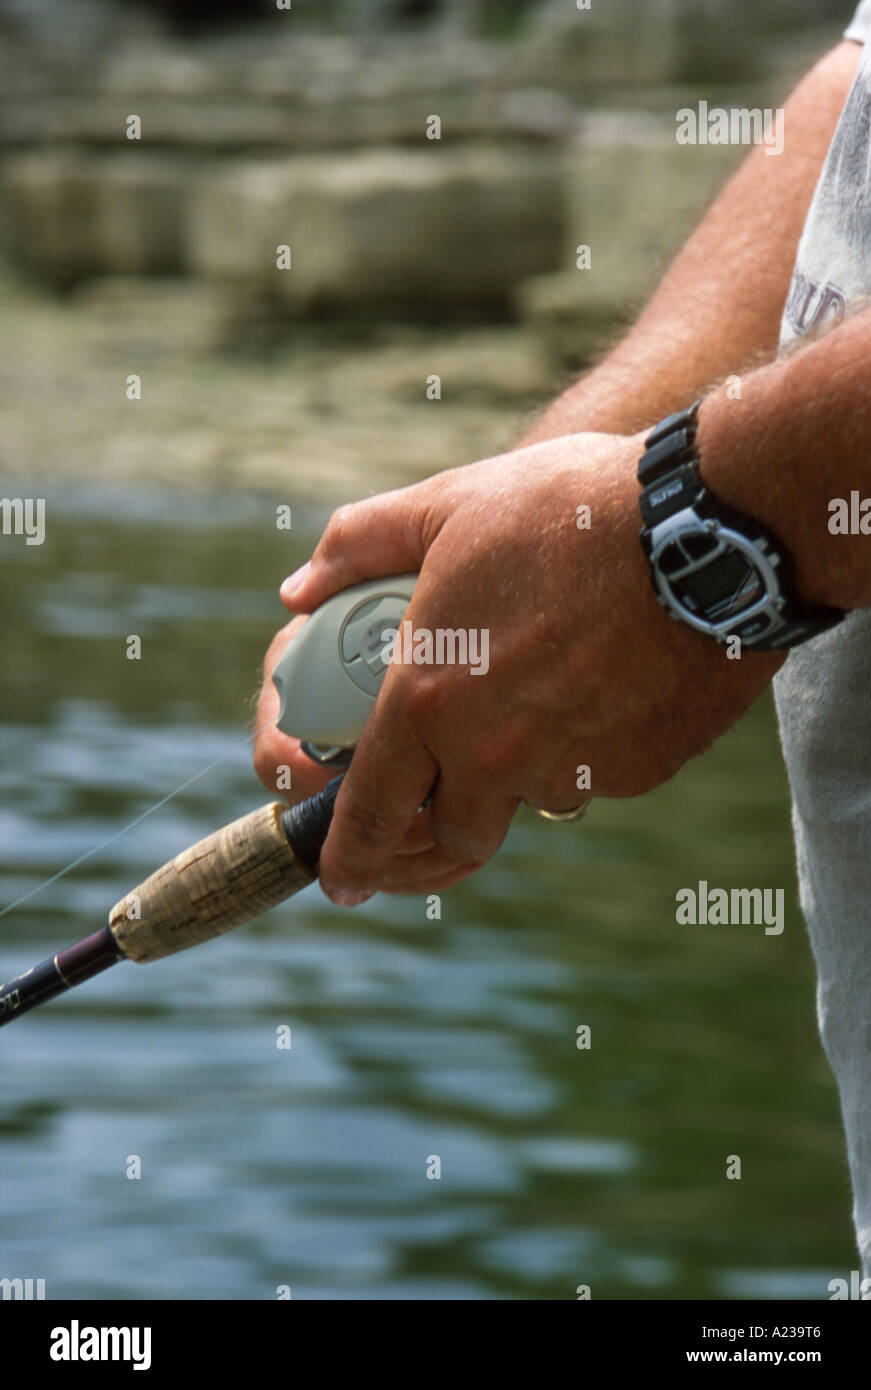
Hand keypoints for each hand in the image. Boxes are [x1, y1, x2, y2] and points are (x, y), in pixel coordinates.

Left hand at [268, 431, 783, 903]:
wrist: (705, 531)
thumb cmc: (568, 509)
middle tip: (448, 786)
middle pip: (454, 833)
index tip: (340, 881)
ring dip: (523, 774)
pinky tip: (605, 684)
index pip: (368, 814)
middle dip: (443, 821)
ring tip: (544, 696)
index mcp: (427, 700)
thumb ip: (359, 546)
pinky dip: (588, 749)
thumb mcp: (448, 505)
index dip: (347, 859)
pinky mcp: (636, 772)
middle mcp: (490, 753)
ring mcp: (568, 769)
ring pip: (531, 802)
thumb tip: (296, 590)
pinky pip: (596, 778)